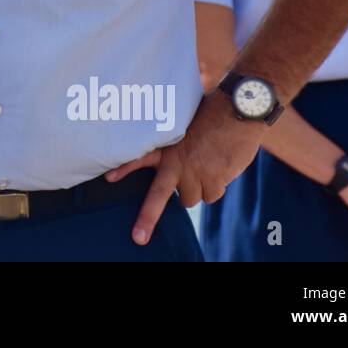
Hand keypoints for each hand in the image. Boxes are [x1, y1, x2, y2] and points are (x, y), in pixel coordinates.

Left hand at [105, 89, 264, 244]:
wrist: (238, 110)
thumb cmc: (211, 113)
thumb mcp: (183, 122)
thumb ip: (172, 141)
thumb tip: (166, 156)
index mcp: (167, 146)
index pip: (140, 157)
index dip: (125, 168)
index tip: (109, 178)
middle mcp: (177, 163)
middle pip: (158, 196)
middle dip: (147, 218)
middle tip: (138, 237)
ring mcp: (195, 173)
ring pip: (191, 199)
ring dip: (197, 189)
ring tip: (205, 165)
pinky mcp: (214, 180)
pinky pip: (212, 196)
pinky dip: (216, 187)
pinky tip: (220, 167)